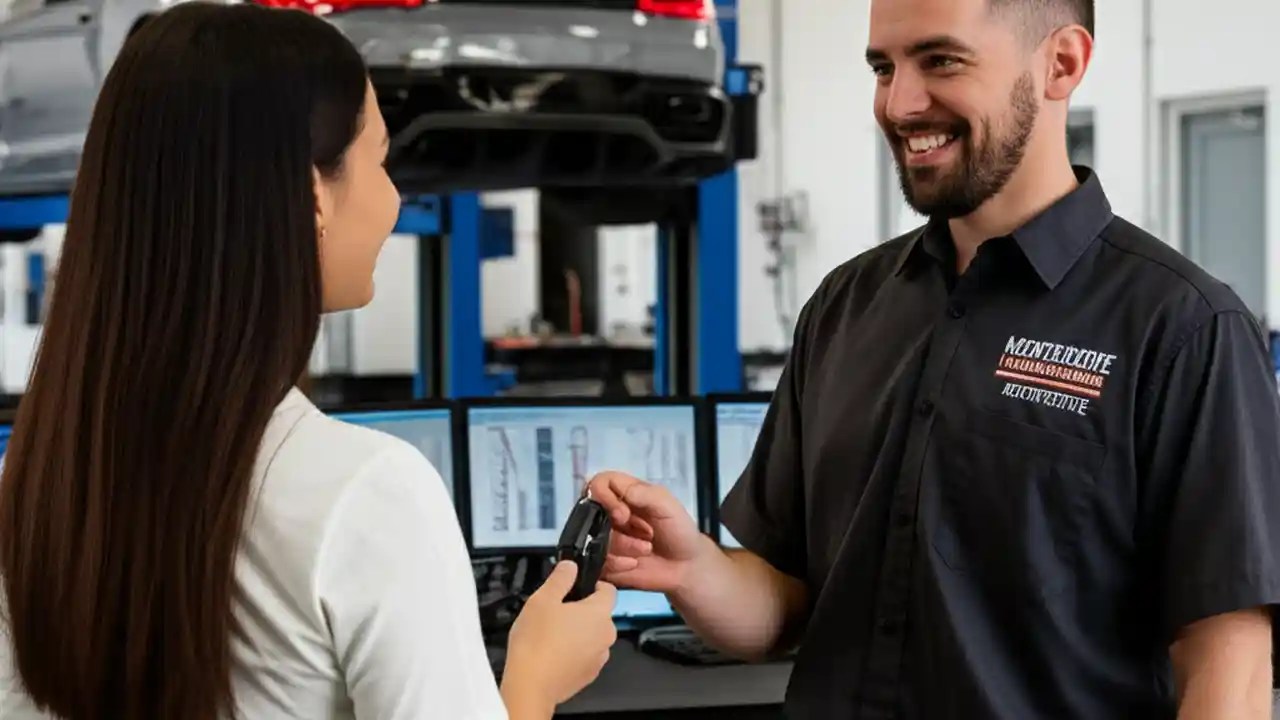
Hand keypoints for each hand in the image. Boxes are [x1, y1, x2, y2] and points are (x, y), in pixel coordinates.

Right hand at [501, 561, 617, 714]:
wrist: (531, 685)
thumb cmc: (536, 640)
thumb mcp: (543, 599)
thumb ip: (560, 578)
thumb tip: (571, 566)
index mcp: (600, 613)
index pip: (608, 590)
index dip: (593, 584)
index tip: (575, 587)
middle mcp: (607, 635)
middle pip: (600, 614)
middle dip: (582, 610)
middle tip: (555, 611)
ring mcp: (600, 657)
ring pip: (593, 635)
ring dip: (579, 632)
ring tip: (551, 634)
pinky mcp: (589, 675)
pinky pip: (586, 655)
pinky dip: (575, 651)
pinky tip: (554, 653)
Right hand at [586, 471, 712, 593]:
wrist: (686, 566)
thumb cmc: (679, 530)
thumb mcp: (668, 506)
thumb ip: (645, 494)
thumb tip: (623, 493)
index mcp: (623, 493)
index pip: (597, 484)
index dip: (604, 497)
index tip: (624, 514)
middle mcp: (609, 514)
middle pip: (590, 514)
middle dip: (616, 529)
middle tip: (642, 535)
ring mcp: (604, 538)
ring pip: (594, 540)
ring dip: (623, 547)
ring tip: (646, 549)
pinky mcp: (603, 561)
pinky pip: (596, 562)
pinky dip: (617, 564)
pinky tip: (634, 564)